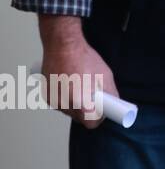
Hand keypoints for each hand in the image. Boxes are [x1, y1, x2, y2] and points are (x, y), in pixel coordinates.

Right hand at [37, 14, 118, 128]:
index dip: (99, 117)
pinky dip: (66, 98)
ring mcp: (54, 100)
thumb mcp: (105, 76)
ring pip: (69, 110)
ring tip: (82, 86)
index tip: (102, 110)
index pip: (91, 123)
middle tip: (95, 96)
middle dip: (88, 110)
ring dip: (77, 104)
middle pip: (80, 117)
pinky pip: (60, 103)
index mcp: (80, 102)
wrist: (62, 46)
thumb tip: (114, 103)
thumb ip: (111, 93)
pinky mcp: (46, 95)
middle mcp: (64, 104)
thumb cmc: (84, 59)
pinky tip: (71, 84)